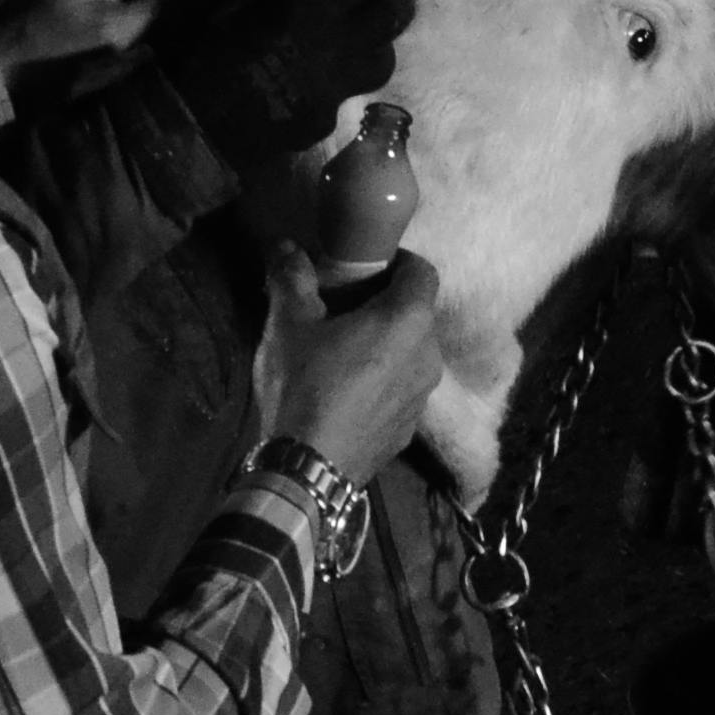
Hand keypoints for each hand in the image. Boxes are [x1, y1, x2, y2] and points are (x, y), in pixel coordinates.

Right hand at [155, 0, 414, 164]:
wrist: (196, 133)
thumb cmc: (203, 63)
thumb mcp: (220, 10)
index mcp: (308, 11)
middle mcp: (335, 48)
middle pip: (394, 17)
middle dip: (393, 1)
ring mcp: (336, 90)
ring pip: (384, 61)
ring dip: (378, 45)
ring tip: (360, 40)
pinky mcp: (327, 121)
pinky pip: (349, 96)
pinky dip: (342, 84)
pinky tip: (320, 82)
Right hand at [260, 246, 444, 479]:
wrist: (308, 469)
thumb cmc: (304, 386)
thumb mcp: (288, 325)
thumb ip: (291, 278)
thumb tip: (285, 244)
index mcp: (408, 321)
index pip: (422, 271)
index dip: (398, 263)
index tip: (364, 268)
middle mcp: (429, 355)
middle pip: (417, 313)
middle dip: (386, 304)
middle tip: (344, 307)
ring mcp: (423, 396)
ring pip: (412, 353)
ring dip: (387, 344)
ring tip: (344, 350)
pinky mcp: (410, 429)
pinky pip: (402, 388)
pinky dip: (384, 380)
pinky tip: (348, 392)